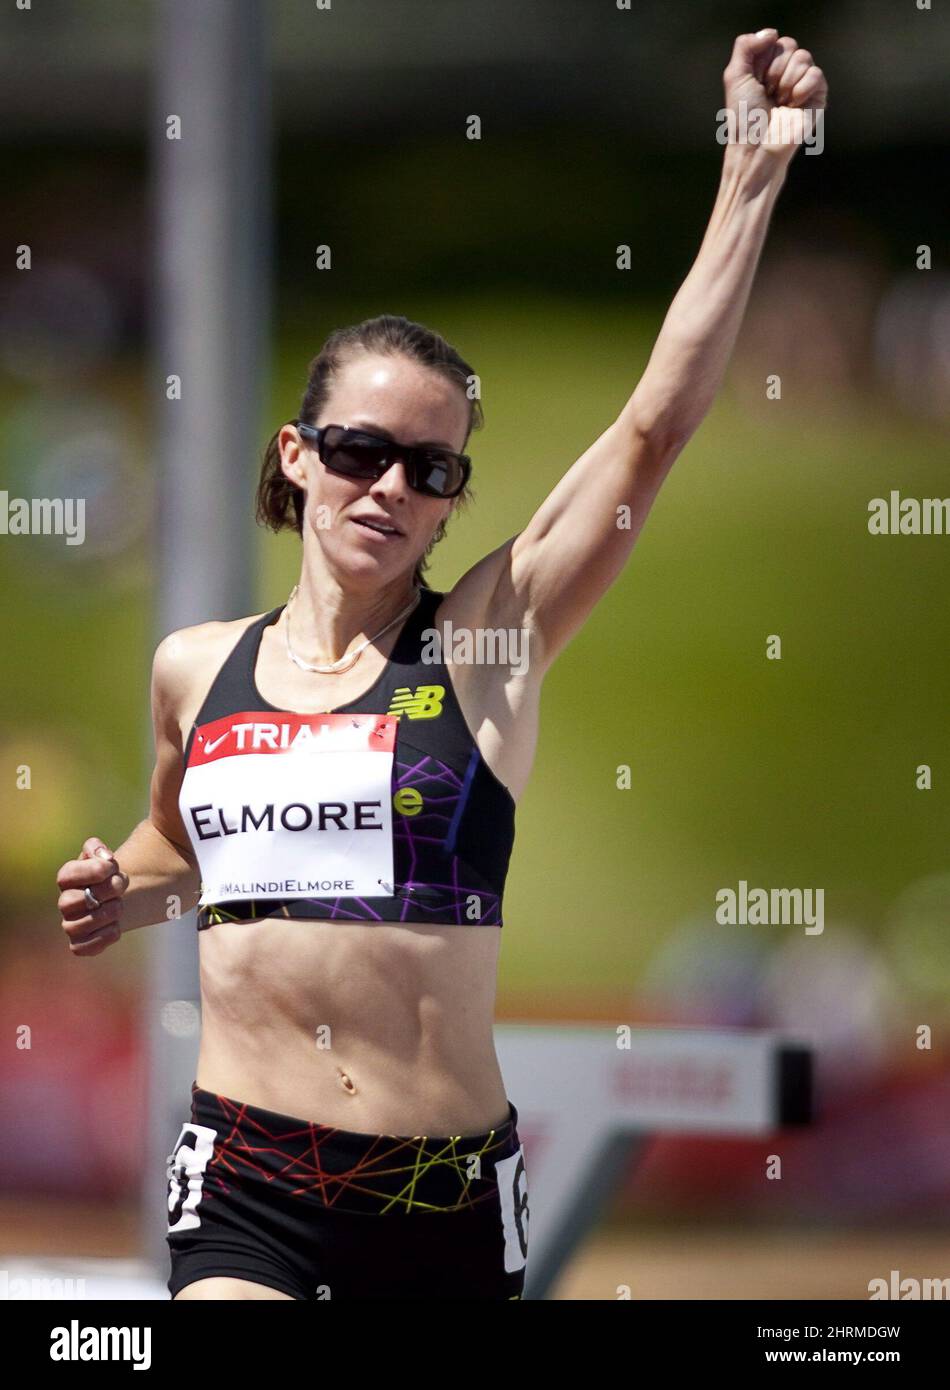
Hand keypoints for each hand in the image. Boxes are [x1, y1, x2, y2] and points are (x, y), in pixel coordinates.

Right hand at [57, 837, 129, 956]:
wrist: (127, 894)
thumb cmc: (115, 873)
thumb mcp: (109, 854)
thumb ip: (102, 848)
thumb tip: (106, 855)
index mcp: (69, 877)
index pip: (66, 875)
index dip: (90, 871)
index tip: (113, 865)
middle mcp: (66, 901)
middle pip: (68, 902)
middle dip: (101, 893)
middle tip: (123, 884)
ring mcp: (73, 923)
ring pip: (73, 927)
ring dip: (102, 916)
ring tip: (120, 906)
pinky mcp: (83, 942)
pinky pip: (81, 948)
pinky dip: (100, 939)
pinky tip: (117, 927)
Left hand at [723, 29, 826, 161]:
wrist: (758, 147)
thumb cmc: (745, 118)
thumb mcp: (735, 76)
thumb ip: (745, 46)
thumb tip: (772, 32)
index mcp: (766, 65)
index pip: (774, 40)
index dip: (763, 60)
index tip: (755, 82)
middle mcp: (785, 71)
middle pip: (789, 45)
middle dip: (774, 70)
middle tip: (767, 94)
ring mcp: (802, 82)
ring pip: (803, 57)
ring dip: (786, 82)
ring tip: (779, 103)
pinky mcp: (817, 95)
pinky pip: (816, 74)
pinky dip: (801, 90)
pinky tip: (793, 106)